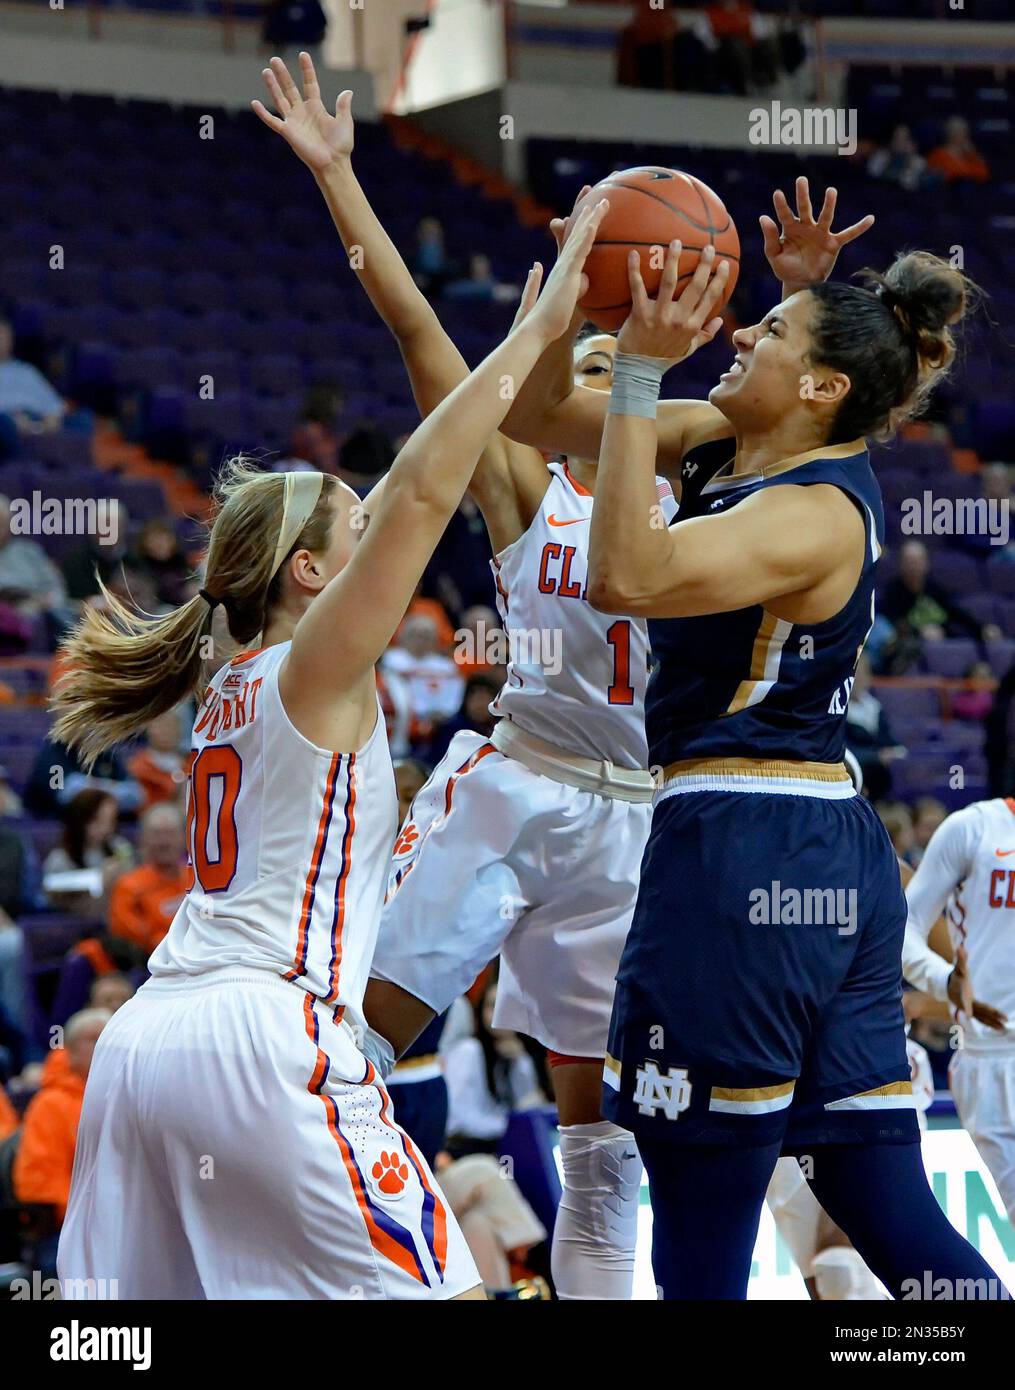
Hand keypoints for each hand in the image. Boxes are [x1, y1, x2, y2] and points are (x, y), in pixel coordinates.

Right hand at [252, 52, 352, 175]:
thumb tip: (348, 91)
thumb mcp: (344, 122)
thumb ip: (343, 106)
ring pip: (280, 100)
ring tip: (266, 71)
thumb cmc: (341, 146)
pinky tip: (254, 103)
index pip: (310, 84)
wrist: (334, 164)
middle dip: (283, 74)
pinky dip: (263, 113)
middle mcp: (303, 112)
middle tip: (275, 59)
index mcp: (316, 108)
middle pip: (290, 88)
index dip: (307, 70)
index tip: (303, 55)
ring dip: (273, 86)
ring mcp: (294, 122)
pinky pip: (273, 121)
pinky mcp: (288, 133)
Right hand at [524, 199, 608, 344]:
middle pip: (576, 230)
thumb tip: (586, 278)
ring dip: (591, 218)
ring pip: (579, 236)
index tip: (589, 205)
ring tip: (603, 202)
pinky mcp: (567, 273)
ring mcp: (564, 265)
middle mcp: (563, 261)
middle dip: (585, 210)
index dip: (581, 221)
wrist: (539, 327)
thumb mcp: (572, 298)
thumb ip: (579, 285)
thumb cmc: (553, 317)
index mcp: (564, 267)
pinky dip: (586, 236)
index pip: (574, 239)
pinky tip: (594, 224)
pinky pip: (579, 251)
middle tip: (592, 191)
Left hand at [616, 240, 728, 360]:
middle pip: (695, 286)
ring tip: (676, 242)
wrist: (639, 369)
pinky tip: (635, 253)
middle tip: (707, 247)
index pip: (710, 298)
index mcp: (692, 326)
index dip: (719, 280)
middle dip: (704, 265)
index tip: (724, 264)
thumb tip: (719, 321)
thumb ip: (704, 335)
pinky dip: (634, 270)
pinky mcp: (639, 314)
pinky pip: (637, 288)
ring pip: (669, 282)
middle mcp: (678, 319)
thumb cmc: (664, 358)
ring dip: (674, 260)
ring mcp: (659, 316)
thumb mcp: (688, 349)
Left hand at [760, 176, 873, 294]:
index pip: (785, 214)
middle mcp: (806, 227)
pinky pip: (848, 234)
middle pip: (805, 208)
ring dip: (829, 204)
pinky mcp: (833, 243)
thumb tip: (763, 217)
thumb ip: (770, 238)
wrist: (801, 282)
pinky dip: (859, 228)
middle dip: (803, 194)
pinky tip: (870, 219)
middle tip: (801, 179)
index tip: (778, 193)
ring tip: (831, 191)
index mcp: (790, 229)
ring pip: (825, 216)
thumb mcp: (774, 255)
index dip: (781, 205)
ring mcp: (821, 233)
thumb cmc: (786, 268)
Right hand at [951, 947, 1008, 1032]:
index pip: (965, 1001)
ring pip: (981, 1018)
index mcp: (962, 995)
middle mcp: (966, 1005)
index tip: (970, 1015)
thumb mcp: (958, 968)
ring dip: (992, 1023)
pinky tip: (999, 1027)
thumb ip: (961, 959)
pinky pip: (982, 1019)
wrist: (948, 986)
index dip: (967, 1007)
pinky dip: (990, 1023)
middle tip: (1003, 1020)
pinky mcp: (973, 1012)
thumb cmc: (955, 977)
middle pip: (979, 1011)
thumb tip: (961, 947)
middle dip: (991, 1016)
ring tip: (1003, 1028)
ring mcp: (970, 1010)